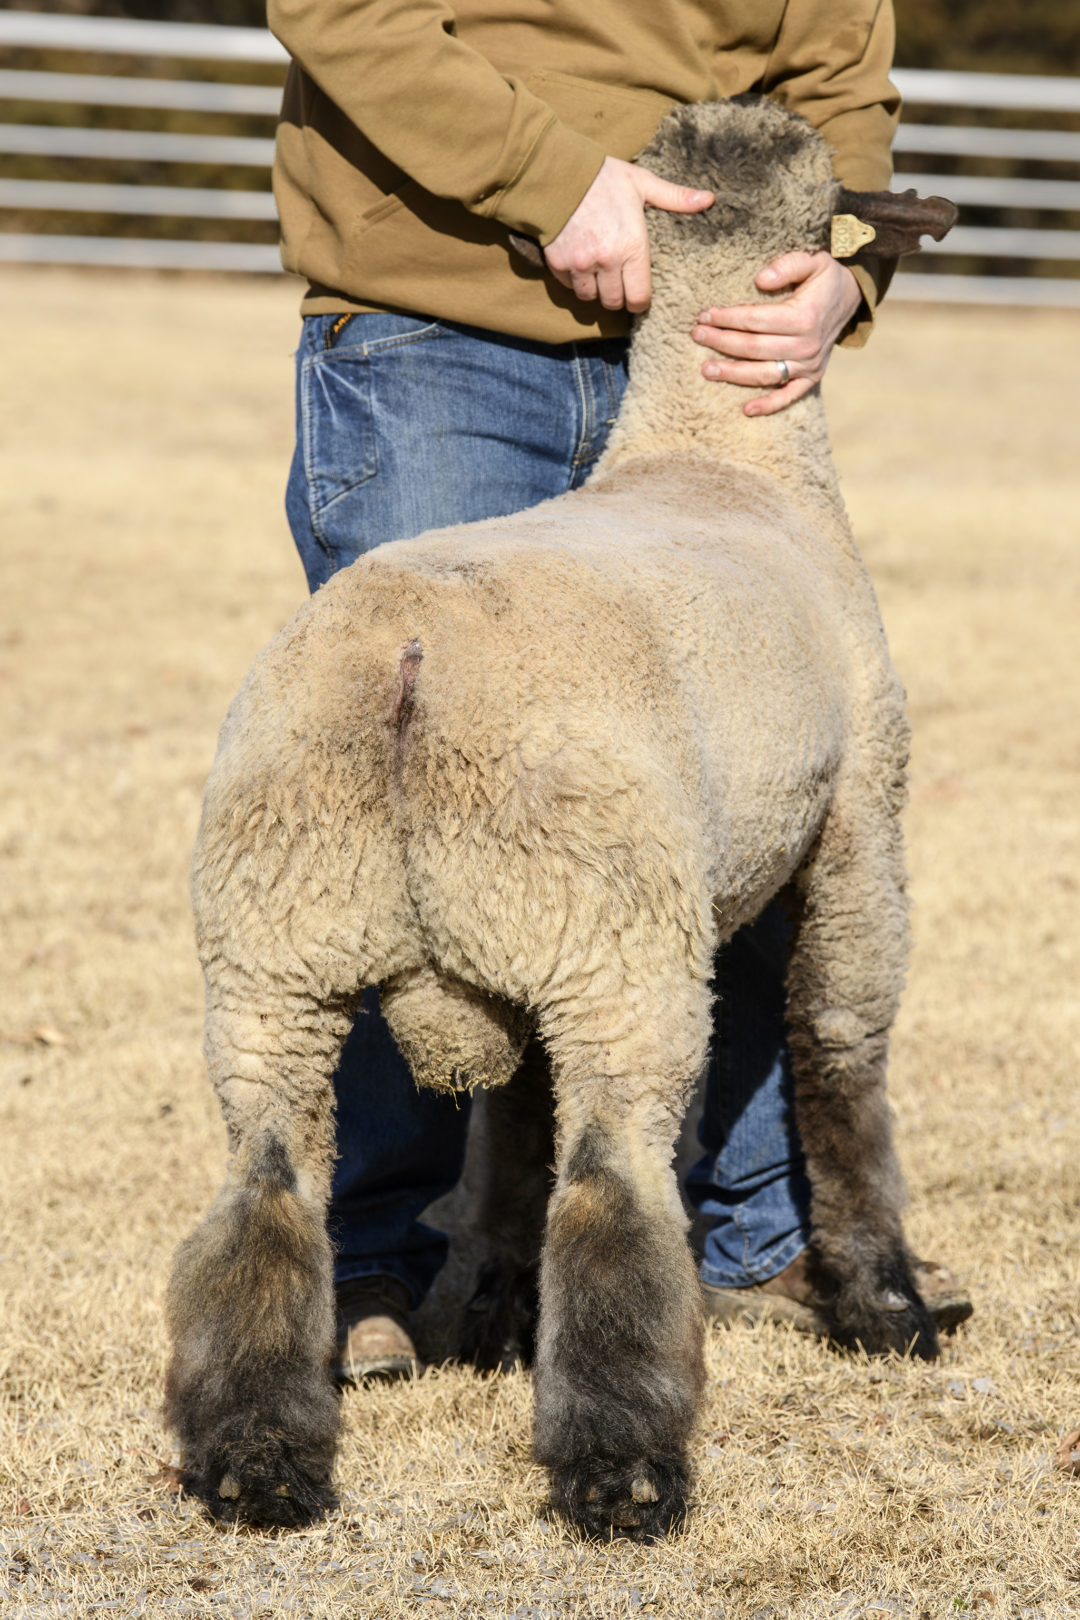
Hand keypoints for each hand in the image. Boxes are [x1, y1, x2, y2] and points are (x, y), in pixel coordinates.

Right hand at [545, 156, 712, 313]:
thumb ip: (675, 197)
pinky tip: (580, 263)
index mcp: (633, 245)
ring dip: (596, 290)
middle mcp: (608, 260)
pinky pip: (571, 286)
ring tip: (599, 274)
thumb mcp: (642, 183)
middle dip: (618, 296)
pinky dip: (575, 280)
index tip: (638, 295)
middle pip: (614, 302)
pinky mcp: (560, 264)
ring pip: (591, 298)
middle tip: (618, 282)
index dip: (639, 301)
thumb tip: (709, 199)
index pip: (639, 297)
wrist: (559, 173)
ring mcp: (582, 264)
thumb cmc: (604, 178)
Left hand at [691, 252, 862, 416]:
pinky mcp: (811, 378)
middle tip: (697, 335)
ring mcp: (809, 364)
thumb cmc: (824, 277)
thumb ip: (787, 264)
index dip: (728, 318)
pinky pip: (789, 396)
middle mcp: (807, 345)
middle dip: (722, 342)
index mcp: (804, 317)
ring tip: (706, 370)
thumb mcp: (812, 259)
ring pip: (764, 374)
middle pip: (754, 348)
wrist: (850, 297)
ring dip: (733, 374)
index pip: (756, 321)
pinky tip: (746, 410)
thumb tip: (760, 279)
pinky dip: (769, 405)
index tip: (704, 315)